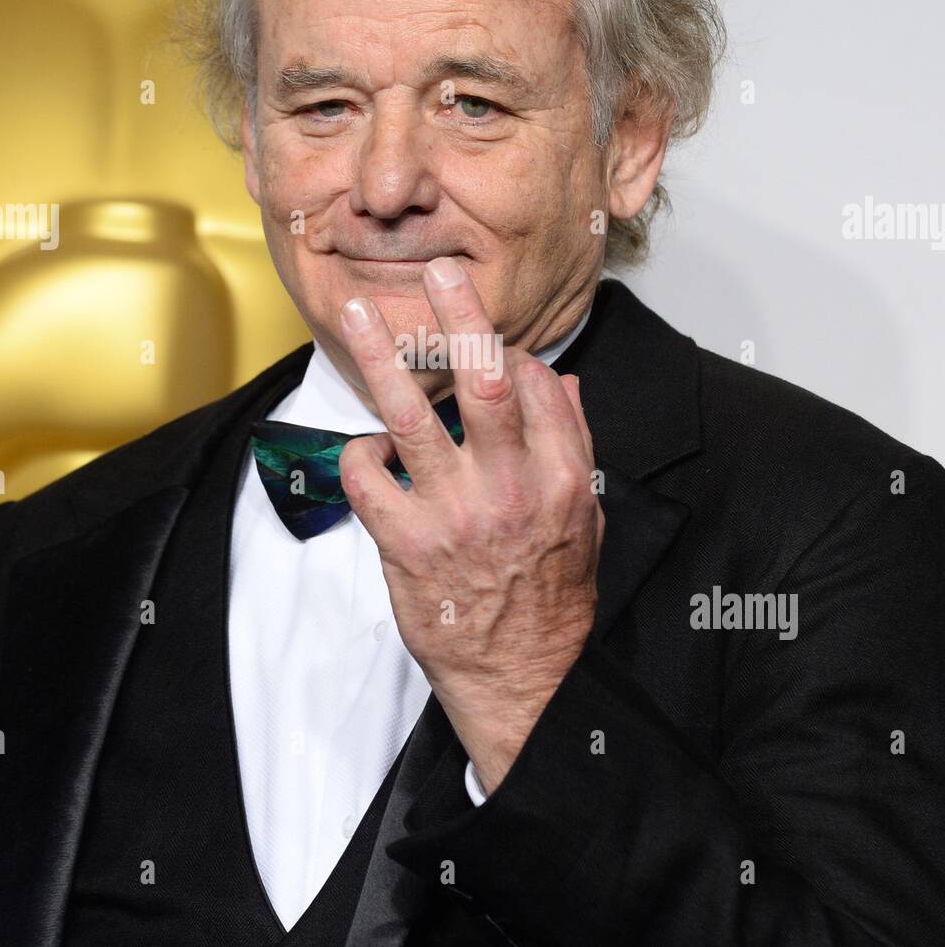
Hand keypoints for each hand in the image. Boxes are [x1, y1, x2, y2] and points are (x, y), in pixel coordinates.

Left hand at [337, 257, 603, 794]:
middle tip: (436, 273)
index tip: (490, 348)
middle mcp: (510, 487)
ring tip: (361, 314)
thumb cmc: (552, 593)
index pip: (533, 385)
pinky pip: (368, 477)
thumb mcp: (586, 514)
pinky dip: (360, 454)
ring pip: (411, 416)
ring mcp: (454, 514)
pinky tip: (370, 455)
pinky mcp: (405, 543)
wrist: (521, 673)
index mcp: (561, 476)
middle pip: (482, 381)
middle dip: (458, 317)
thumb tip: (560, 378)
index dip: (507, 355)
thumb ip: (573, 441)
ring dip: (382, 357)